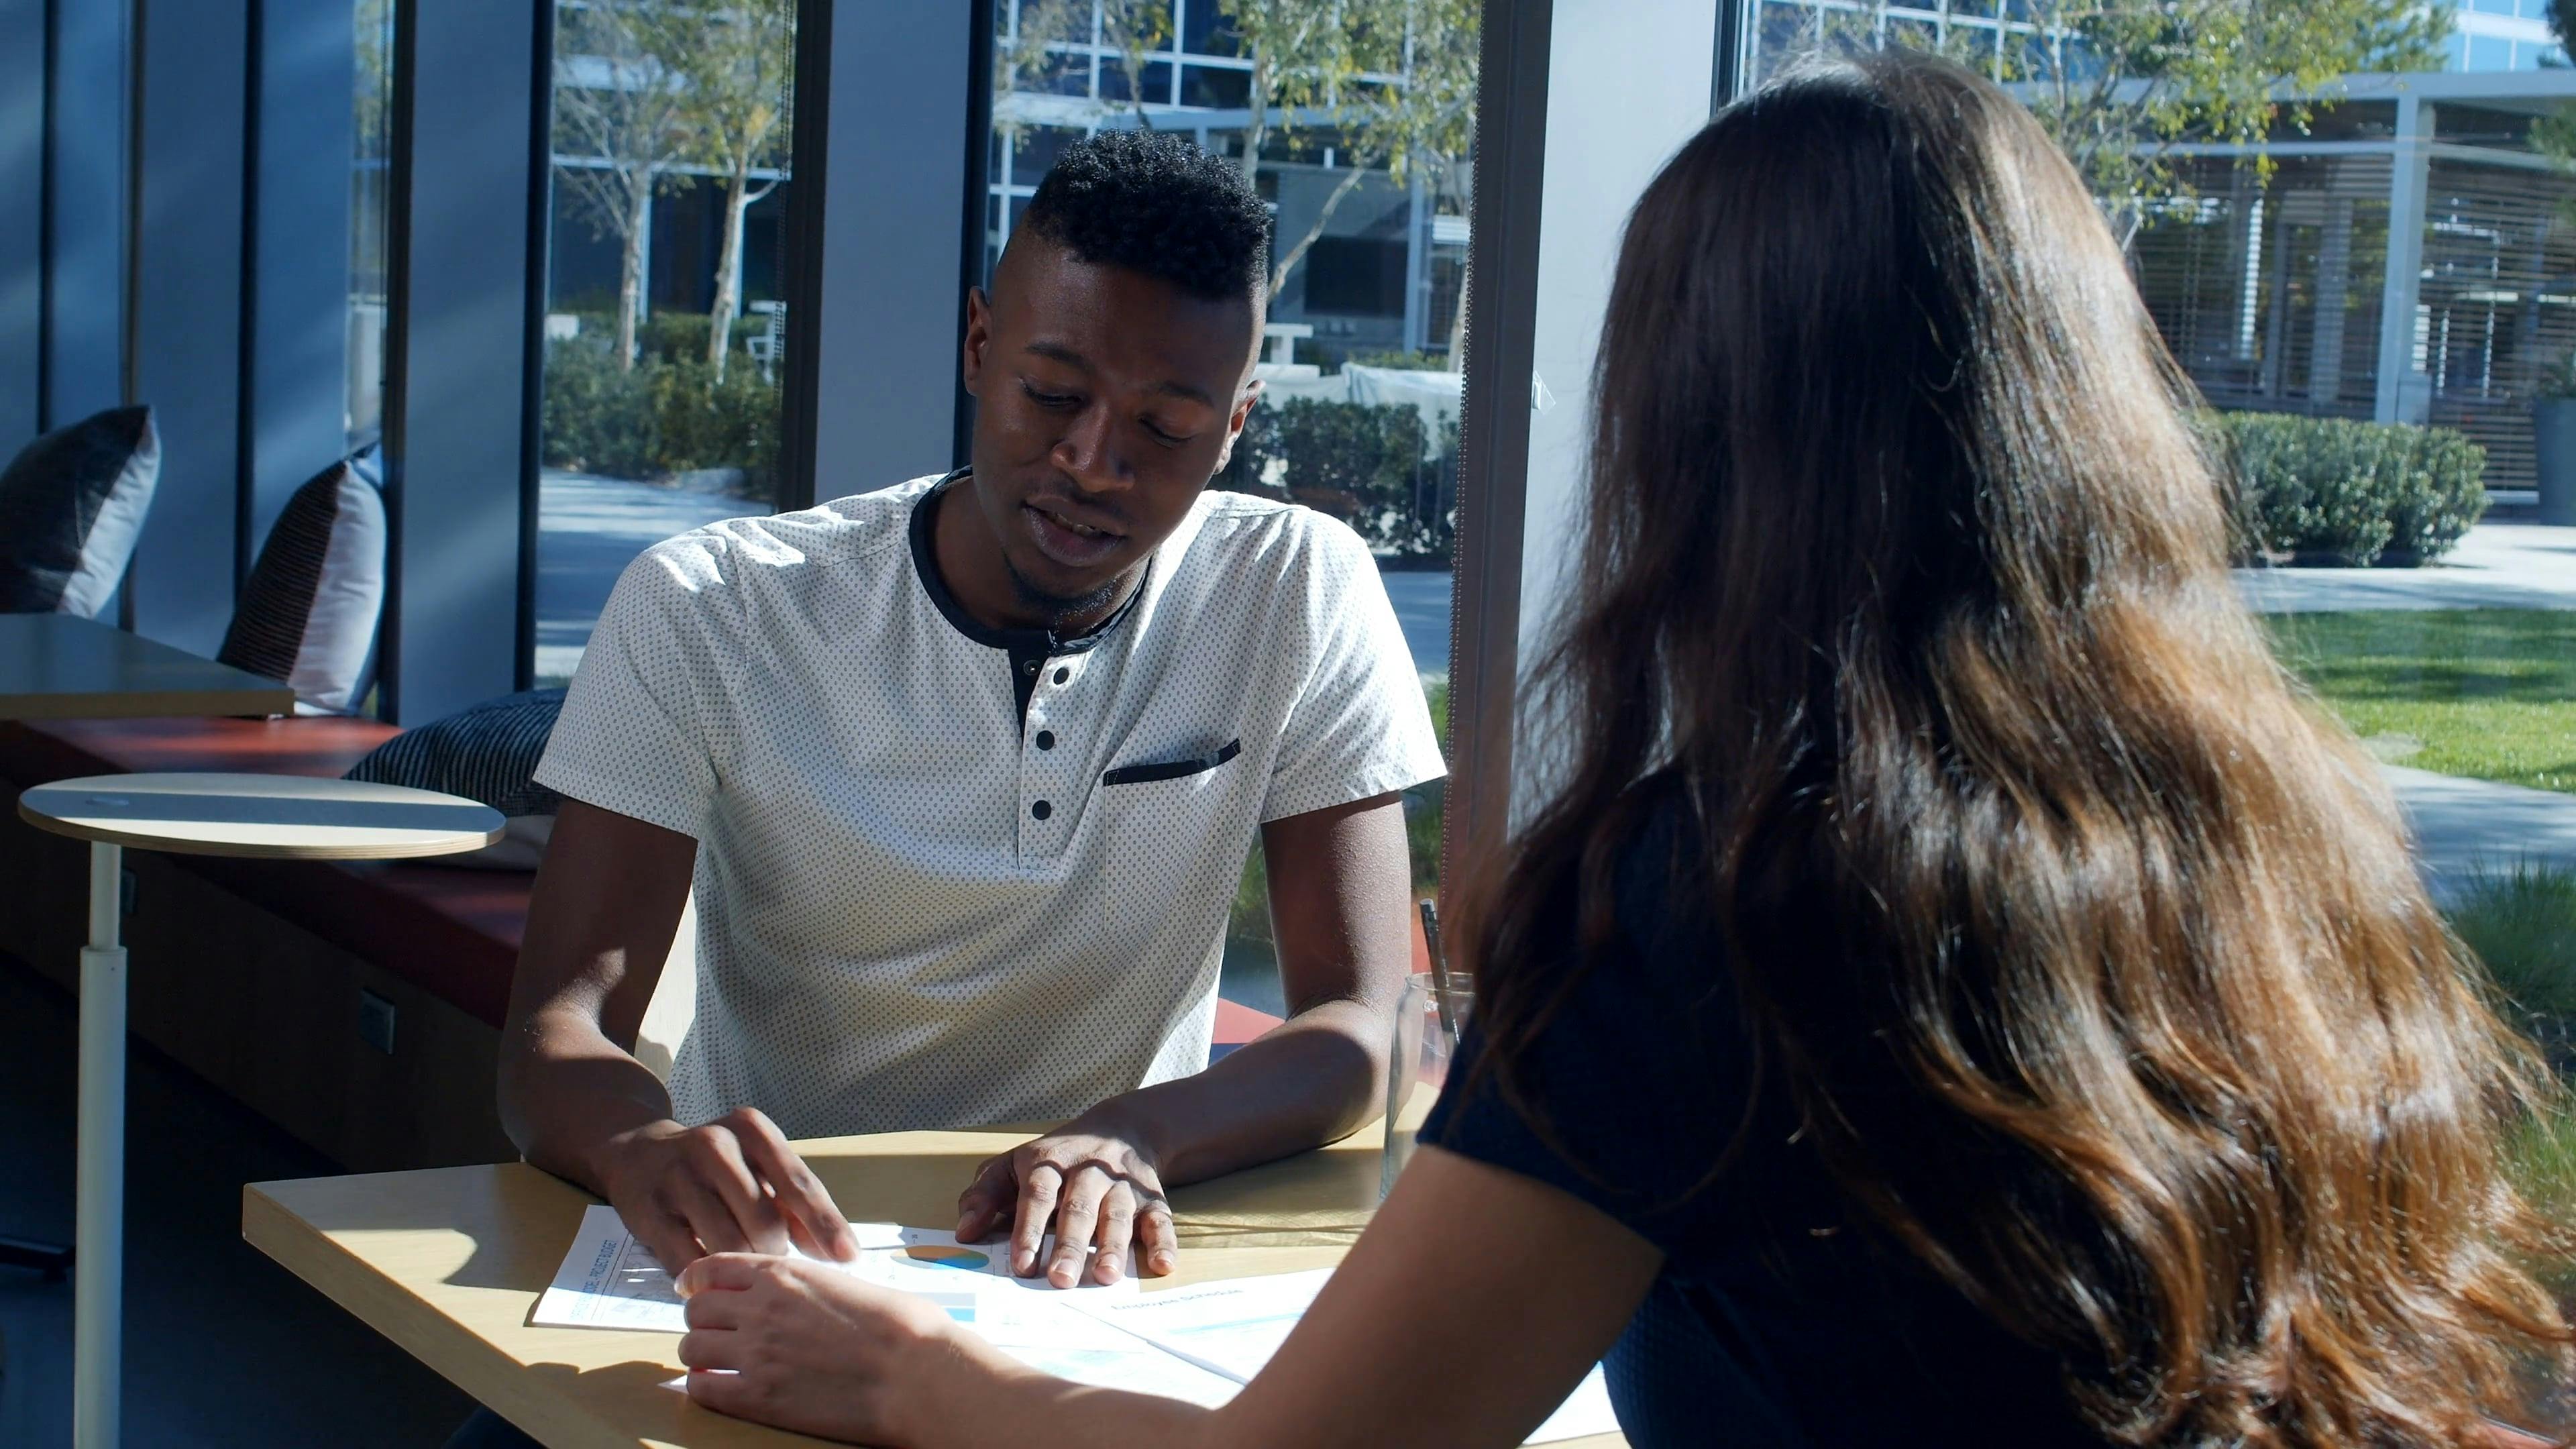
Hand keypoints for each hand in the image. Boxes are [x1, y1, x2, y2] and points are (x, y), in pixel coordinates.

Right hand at [593, 1107, 859, 1271]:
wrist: (639, 1155)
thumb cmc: (716, 1167)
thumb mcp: (757, 1168)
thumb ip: (794, 1205)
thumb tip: (834, 1253)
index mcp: (752, 1129)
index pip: (798, 1182)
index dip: (825, 1224)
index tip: (849, 1258)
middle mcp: (714, 1145)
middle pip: (765, 1220)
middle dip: (778, 1252)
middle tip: (775, 1263)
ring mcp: (678, 1177)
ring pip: (729, 1243)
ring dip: (744, 1267)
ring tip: (745, 1270)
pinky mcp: (648, 1213)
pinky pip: (689, 1260)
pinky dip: (708, 1278)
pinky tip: (713, 1280)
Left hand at [678, 1252, 987, 1444]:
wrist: (915, 1373)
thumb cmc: (901, 1328)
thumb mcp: (848, 1284)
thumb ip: (808, 1286)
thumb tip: (799, 1297)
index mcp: (784, 1274)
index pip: (713, 1268)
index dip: (697, 1280)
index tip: (693, 1289)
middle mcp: (760, 1308)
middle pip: (696, 1309)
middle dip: (701, 1320)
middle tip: (715, 1332)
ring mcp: (755, 1353)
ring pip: (691, 1347)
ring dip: (701, 1354)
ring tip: (718, 1363)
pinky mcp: (758, 1398)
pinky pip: (703, 1389)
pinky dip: (705, 1387)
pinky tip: (721, 1388)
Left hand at [953, 1115, 1177, 1286]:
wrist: (1121, 1129)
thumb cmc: (1055, 1160)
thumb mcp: (1013, 1165)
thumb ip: (984, 1196)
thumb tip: (964, 1233)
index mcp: (1049, 1162)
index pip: (1037, 1194)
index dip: (1029, 1228)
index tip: (1021, 1264)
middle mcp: (1088, 1171)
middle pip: (1078, 1208)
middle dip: (1070, 1245)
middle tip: (1060, 1280)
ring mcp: (1123, 1185)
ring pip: (1118, 1215)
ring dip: (1113, 1246)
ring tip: (1106, 1277)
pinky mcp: (1153, 1198)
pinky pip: (1160, 1220)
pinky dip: (1163, 1242)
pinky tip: (1162, 1265)